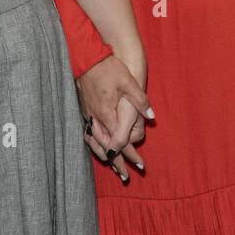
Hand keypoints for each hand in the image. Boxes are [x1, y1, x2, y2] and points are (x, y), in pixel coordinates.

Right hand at [76, 53, 151, 180]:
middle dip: (117, 163)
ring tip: (112, 167)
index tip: (139, 165)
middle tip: (126, 176)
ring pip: (95, 143)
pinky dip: (95, 145)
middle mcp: (95, 118)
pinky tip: (99, 148)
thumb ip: (140, 100)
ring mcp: (87, 115)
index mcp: (107, 114)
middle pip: (106, 147)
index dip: (129, 155)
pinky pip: (89, 134)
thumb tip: (151, 116)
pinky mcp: (83, 110)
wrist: (87, 57)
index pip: (119, 142)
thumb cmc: (108, 68)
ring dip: (104, 156)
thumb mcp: (128, 82)